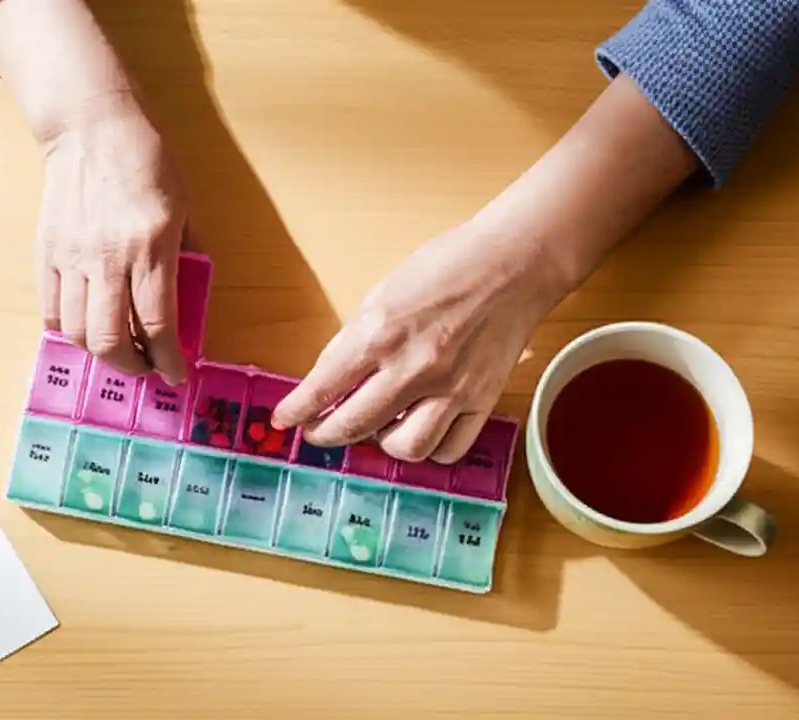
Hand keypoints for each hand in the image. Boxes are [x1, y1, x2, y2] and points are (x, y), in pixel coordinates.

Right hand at [36, 92, 189, 383]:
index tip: (176, 375)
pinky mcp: (47, 252)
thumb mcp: (184, 206)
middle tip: (145, 368)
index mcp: (151, 245)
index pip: (158, 322)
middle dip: (132, 366)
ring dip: (100, 353)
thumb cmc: (146, 160)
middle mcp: (109, 256)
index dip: (168, 360)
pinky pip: (52, 310)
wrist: (90, 128)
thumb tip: (188, 301)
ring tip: (118, 350)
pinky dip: (70, 331)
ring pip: (78, 332)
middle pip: (111, 339)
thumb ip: (187, 255)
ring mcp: (72, 256)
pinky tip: (87, 328)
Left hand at [272, 221, 567, 462]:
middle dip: (325, 435)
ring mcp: (451, 389)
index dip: (296, 410)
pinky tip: (418, 429)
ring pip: (404, 448)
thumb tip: (328, 380)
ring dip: (380, 443)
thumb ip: (354, 340)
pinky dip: (428, 448)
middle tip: (318, 431)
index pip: (323, 387)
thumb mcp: (381, 294)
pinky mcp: (482, 401)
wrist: (514, 263)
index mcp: (380, 333)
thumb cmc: (445, 267)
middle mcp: (413, 367)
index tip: (284, 420)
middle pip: (354, 426)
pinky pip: (448, 449)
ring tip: (377, 426)